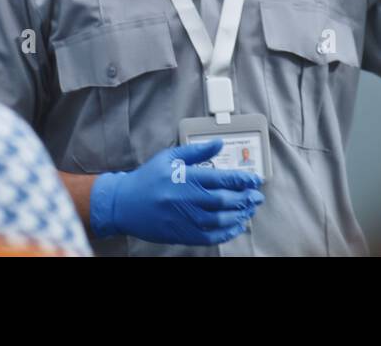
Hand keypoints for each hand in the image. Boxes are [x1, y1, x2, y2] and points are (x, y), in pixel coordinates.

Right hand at [89, 139, 264, 244]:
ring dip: (239, 215)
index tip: (255, 180)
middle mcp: (186, 199)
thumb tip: (218, 143)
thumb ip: (197, 152)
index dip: (242, 180)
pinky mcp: (181, 234)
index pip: (221, 179)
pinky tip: (236, 226)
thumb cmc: (147, 179)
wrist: (123, 204)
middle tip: (257, 196)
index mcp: (185, 178)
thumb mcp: (169, 158)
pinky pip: (210, 236)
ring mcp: (184, 218)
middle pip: (224, 200)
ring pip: (220, 220)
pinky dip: (226, 233)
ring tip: (249, 210)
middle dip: (245, 198)